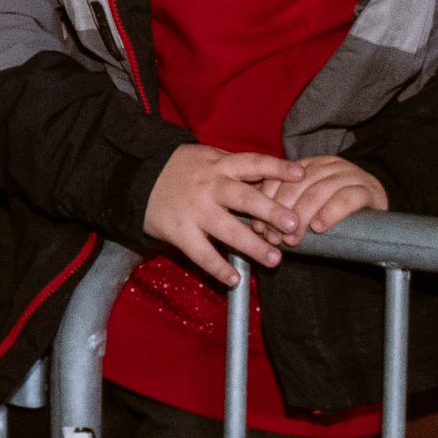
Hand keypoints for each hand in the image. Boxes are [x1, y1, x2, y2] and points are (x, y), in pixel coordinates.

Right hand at [145, 144, 327, 276]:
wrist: (136, 179)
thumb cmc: (181, 170)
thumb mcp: (207, 158)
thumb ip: (235, 168)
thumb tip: (274, 176)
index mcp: (219, 166)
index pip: (253, 163)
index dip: (277, 168)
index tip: (301, 174)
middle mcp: (209, 187)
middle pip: (244, 198)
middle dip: (271, 211)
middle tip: (294, 224)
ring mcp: (195, 211)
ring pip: (227, 229)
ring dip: (253, 246)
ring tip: (275, 259)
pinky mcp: (180, 232)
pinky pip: (202, 254)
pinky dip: (218, 268)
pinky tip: (235, 280)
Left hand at [265, 155, 389, 239]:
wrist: (377, 209)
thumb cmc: (335, 211)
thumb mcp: (307, 204)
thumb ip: (285, 209)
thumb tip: (257, 226)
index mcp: (309, 165)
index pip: (280, 177)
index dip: (267, 202)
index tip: (259, 227)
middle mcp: (328, 164)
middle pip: (297, 185)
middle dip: (282, 212)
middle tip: (276, 237)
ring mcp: (349, 174)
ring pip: (319, 191)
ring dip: (302, 217)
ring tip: (293, 238)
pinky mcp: (367, 189)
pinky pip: (347, 198)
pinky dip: (330, 213)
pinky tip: (319, 227)